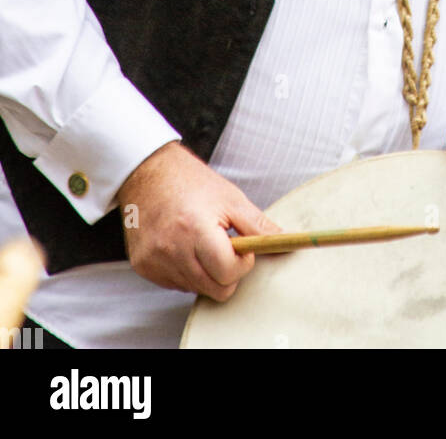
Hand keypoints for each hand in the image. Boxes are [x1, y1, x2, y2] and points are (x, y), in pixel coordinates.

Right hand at [117, 142, 281, 300]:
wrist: (148, 173)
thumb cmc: (191, 182)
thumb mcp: (231, 198)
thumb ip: (258, 226)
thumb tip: (285, 243)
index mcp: (195, 229)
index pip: (227, 273)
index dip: (242, 264)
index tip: (242, 249)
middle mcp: (172, 250)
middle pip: (215, 290)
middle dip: (227, 273)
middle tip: (224, 246)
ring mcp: (154, 261)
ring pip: (196, 289)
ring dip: (205, 272)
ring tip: (200, 241)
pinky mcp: (143, 267)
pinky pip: (176, 284)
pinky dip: (186, 271)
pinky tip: (182, 245)